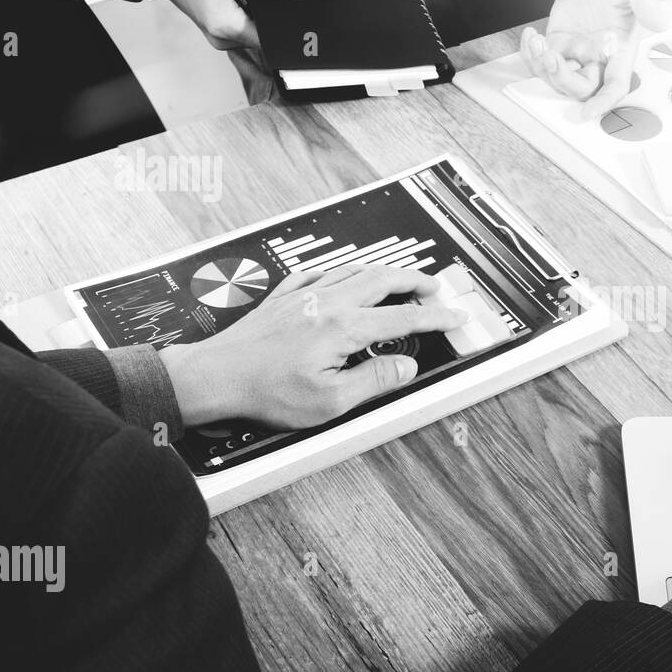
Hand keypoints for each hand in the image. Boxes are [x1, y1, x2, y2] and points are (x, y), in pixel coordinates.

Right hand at [145, 0, 309, 50]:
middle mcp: (223, 39)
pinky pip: (245, 27)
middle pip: (265, 36)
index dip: (288, 26)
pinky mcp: (220, 31)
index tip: (299, 13)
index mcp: (227, 25)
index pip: (272, 40)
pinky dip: (250, 13)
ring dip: (261, 14)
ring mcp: (221, 38)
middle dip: (275, 16)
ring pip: (256, 32)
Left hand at [158, 265, 466, 428]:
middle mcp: (327, 303)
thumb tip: (405, 367)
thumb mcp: (330, 400)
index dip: (436, 317)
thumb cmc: (265, 391)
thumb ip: (374, 380)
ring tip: (400, 278)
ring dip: (384, 272)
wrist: (215, 376)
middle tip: (435, 287)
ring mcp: (304, 296)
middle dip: (415, 280)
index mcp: (343, 327)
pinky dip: (341, 271)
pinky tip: (343, 276)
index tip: (455, 316)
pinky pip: (320, 272)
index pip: (404, 318)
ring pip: (354, 270)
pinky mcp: (284, 298)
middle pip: (383, 279)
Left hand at [519, 0, 666, 119]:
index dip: (602, 102)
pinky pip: (541, 61)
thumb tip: (662, 21)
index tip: (588, 112)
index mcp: (620, 53)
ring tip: (537, 40)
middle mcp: (598, 60)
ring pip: (556, 79)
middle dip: (562, 78)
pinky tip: (530, 36)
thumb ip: (647, 3)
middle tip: (550, 54)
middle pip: (580, 89)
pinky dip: (530, 54)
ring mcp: (576, 54)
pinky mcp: (558, 44)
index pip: (614, 87)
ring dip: (542, 66)